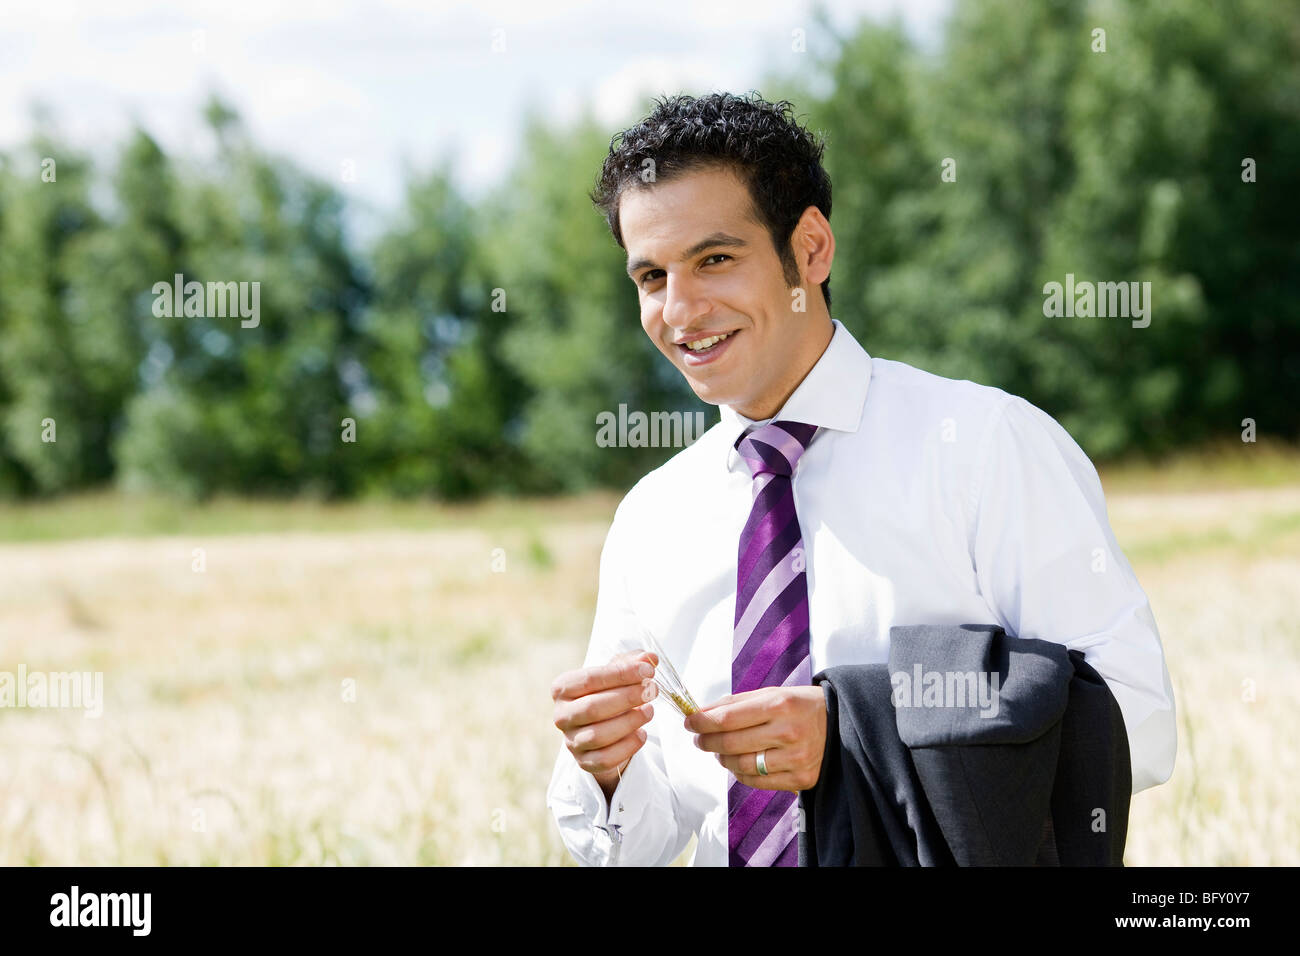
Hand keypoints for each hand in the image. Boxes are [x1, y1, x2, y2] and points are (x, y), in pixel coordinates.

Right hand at [551, 651, 659, 792]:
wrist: (604, 728)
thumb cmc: (608, 693)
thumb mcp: (618, 674)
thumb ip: (633, 663)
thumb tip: (650, 657)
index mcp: (563, 688)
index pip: (589, 679)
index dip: (620, 674)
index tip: (648, 671)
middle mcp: (562, 715)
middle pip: (592, 708)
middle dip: (626, 698)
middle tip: (652, 691)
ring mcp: (571, 741)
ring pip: (598, 735)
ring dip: (629, 722)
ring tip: (650, 711)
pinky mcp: (584, 762)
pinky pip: (605, 759)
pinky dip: (627, 747)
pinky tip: (642, 734)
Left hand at [684, 685, 826, 791]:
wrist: (842, 723)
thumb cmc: (800, 706)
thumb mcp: (772, 694)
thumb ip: (736, 704)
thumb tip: (701, 713)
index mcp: (779, 704)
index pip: (727, 718)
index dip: (702, 722)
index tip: (690, 722)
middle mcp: (788, 732)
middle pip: (731, 743)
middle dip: (707, 742)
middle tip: (699, 739)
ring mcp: (795, 758)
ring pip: (741, 766)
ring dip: (722, 759)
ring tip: (720, 752)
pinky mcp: (801, 779)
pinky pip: (758, 782)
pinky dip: (741, 774)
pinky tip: (738, 764)